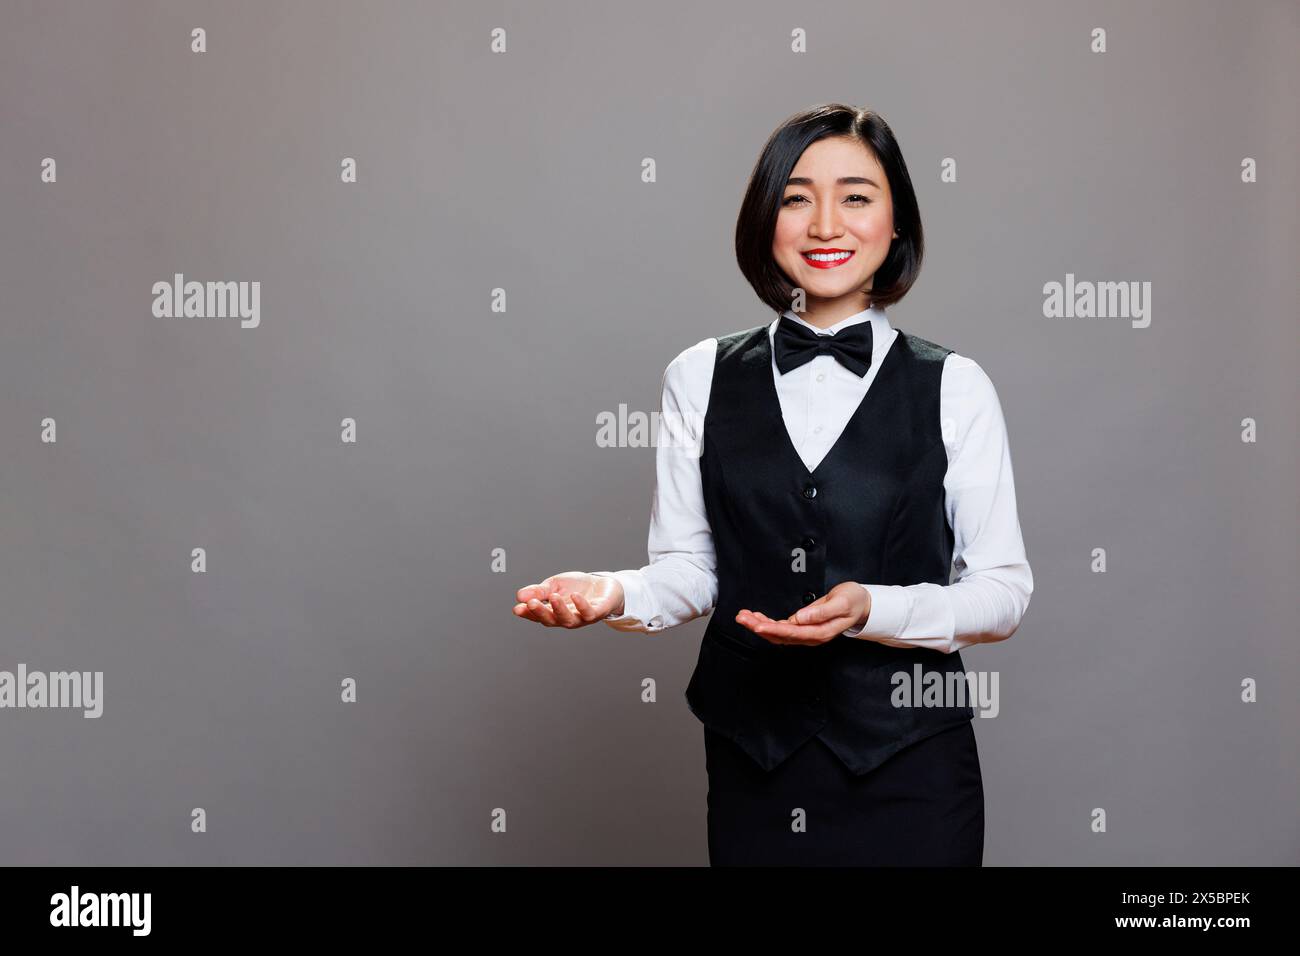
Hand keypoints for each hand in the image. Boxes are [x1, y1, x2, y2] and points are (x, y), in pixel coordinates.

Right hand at [513, 571, 624, 627]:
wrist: (603, 584)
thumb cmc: (577, 587)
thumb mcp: (554, 585)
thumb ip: (539, 591)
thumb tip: (519, 596)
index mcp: (554, 613)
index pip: (538, 616)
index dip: (527, 613)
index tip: (517, 608)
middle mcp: (566, 618)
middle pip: (551, 620)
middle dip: (540, 612)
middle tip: (531, 604)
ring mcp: (582, 617)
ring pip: (568, 620)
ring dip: (559, 610)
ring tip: (552, 597)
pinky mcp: (597, 612)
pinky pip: (589, 613)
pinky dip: (581, 605)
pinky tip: (574, 596)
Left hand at [735, 581, 870, 645]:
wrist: (861, 604)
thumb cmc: (853, 601)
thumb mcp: (842, 603)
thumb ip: (821, 612)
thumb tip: (801, 618)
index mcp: (821, 632)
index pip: (793, 633)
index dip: (773, 629)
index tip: (757, 624)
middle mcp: (811, 636)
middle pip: (780, 635)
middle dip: (759, 627)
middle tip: (742, 617)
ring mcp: (806, 633)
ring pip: (778, 634)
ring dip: (759, 625)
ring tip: (743, 616)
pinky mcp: (802, 627)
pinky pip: (781, 628)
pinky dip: (766, 622)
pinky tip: (755, 617)